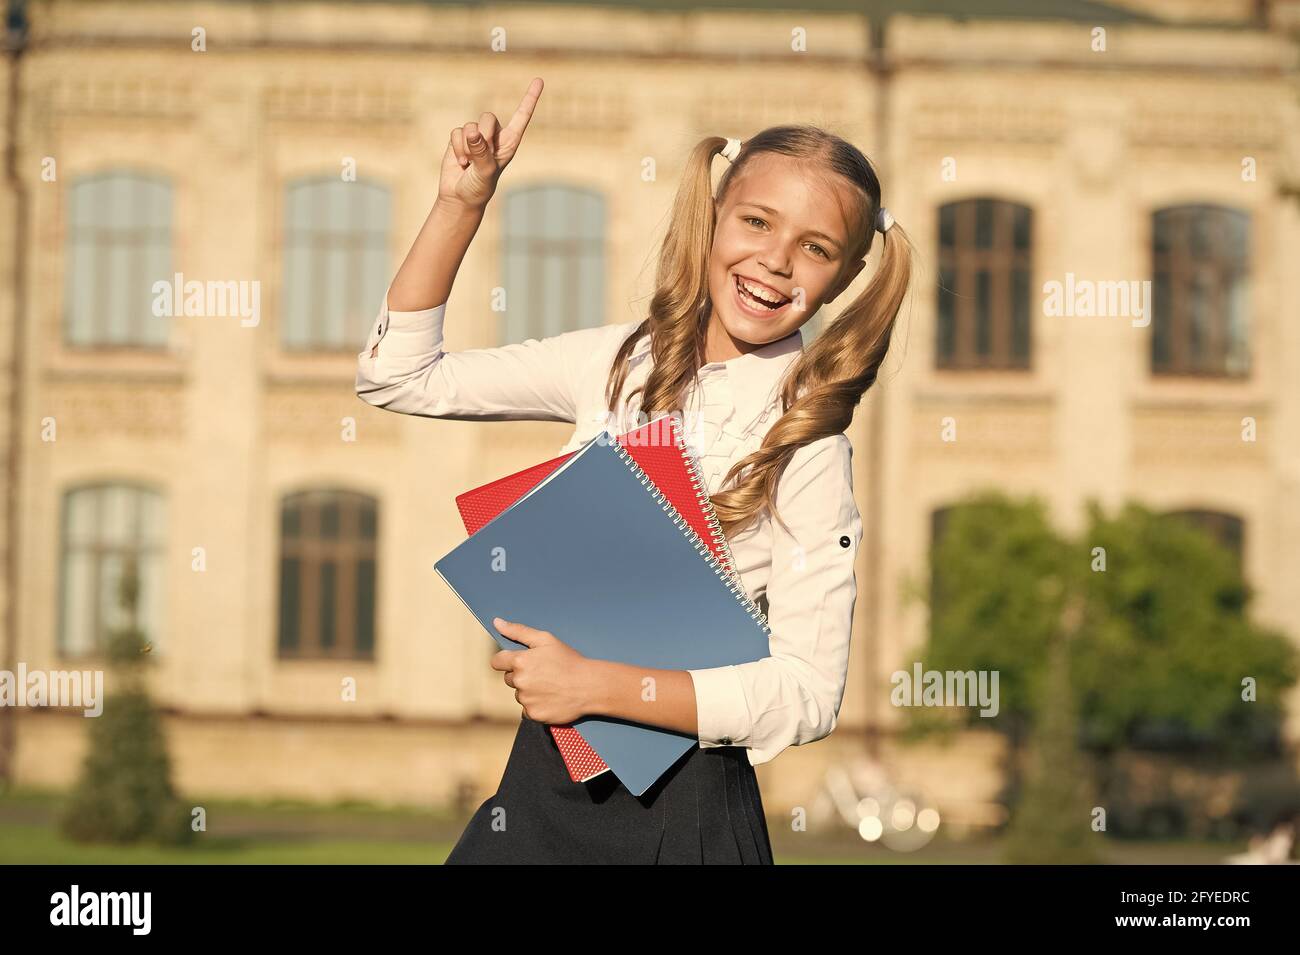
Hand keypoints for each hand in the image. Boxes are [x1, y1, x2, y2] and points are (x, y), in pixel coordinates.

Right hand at [439, 77, 543, 210]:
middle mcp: (495, 136)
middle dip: (482, 135)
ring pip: (470, 125)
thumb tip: (473, 131)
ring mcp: (477, 136)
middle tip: (479, 157)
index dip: (530, 99)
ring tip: (469, 164)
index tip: (539, 80)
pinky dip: (457, 148)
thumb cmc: (479, 188)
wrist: (460, 196)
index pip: (522, 117)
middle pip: (488, 117)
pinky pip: (456, 133)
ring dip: (467, 147)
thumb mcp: (485, 173)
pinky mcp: (460, 138)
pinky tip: (461, 162)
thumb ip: (481, 152)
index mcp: (509, 143)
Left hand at [490, 617, 593, 725]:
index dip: (505, 660)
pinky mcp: (533, 714)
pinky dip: (536, 705)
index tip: (516, 662)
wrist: (589, 686)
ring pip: (519, 694)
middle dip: (521, 675)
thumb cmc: (569, 660)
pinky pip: (527, 709)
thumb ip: (518, 631)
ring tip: (550, 686)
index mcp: (520, 661)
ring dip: (529, 691)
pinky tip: (550, 698)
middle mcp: (519, 681)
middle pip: (508, 679)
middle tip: (543, 673)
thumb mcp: (546, 639)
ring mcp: (526, 699)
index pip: (496, 662)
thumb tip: (497, 622)